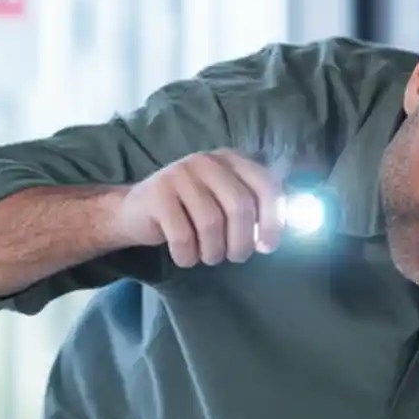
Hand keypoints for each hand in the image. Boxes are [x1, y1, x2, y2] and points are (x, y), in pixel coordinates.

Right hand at [113, 149, 283, 266]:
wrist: (136, 212)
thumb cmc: (191, 213)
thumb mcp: (225, 204)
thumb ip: (255, 210)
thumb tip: (282, 233)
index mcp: (232, 160)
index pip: (267, 185)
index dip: (273, 220)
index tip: (267, 247)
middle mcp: (207, 161)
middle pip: (240, 206)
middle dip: (242, 241)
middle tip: (235, 257)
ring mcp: (180, 173)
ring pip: (211, 223)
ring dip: (214, 251)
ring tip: (210, 256)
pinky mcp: (156, 194)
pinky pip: (182, 235)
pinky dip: (188, 256)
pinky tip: (186, 257)